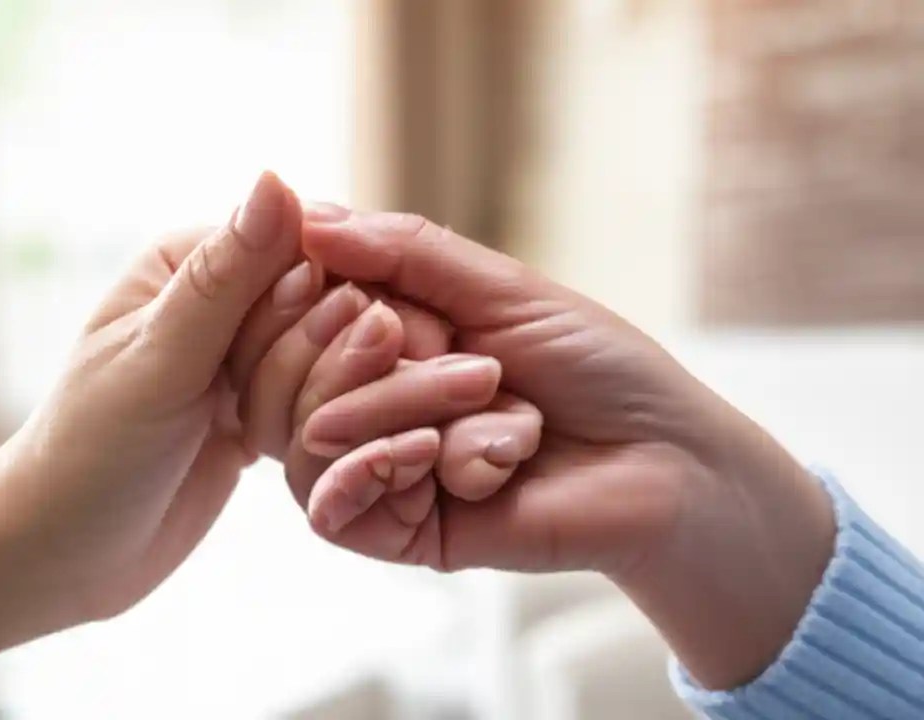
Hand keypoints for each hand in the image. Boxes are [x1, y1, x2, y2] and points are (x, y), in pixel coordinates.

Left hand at [0, 172, 305, 623]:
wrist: (67, 553)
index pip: (303, 249)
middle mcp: (227, 296)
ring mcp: (251, 354)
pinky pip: (330, 403)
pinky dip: (308, 431)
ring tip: (241, 435)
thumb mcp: (158, 360)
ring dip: (301, 406)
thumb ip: (226, 279)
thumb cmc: (90, 453)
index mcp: (193, 259)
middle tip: (233, 410)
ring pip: (338, 358)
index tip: (251, 367)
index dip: (304, 309)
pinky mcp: (268, 408)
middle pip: (330, 305)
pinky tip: (265, 454)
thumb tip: (278, 179)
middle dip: (299, 369)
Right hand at [294, 208, 835, 688]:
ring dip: (406, 406)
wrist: (667, 464)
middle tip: (470, 358)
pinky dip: (387, 469)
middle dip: (371, 356)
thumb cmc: (598, 369)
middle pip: (284, 374)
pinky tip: (452, 463)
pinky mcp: (395, 532)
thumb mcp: (500, 288)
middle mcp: (368, 398)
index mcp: (384, 335)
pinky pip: (332, 505)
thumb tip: (303, 213)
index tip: (350, 290)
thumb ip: (401, 251)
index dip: (298, 297)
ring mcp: (376, 466)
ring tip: (496, 405)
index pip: (285, 313)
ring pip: (312, 435)